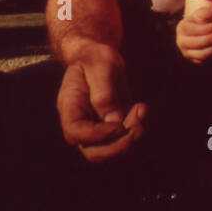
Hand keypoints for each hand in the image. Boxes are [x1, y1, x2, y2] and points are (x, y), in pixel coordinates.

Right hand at [55, 44, 145, 162]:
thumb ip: (104, 92)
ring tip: (141, 111)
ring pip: (111, 150)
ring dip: (131, 138)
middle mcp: (81, 123)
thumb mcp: (99, 65)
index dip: (97, 135)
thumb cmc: (95, 58)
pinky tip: (142, 109)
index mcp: (69, 107)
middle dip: (117, 146)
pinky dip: (136, 129)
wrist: (100, 57)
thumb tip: (114, 121)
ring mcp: (97, 128)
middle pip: (93, 152)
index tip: (118, 124)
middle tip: (136, 127)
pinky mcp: (113, 126)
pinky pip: (124, 139)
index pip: (75, 133)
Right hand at [177, 3, 211, 61]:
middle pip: (198, 43)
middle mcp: (181, 42)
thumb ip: (206, 11)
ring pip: (201, 54)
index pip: (195, 30)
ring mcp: (186, 52)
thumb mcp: (203, 14)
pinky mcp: (193, 60)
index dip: (208, 28)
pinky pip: (203, 60)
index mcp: (182, 28)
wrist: (203, 33)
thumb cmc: (203, 22)